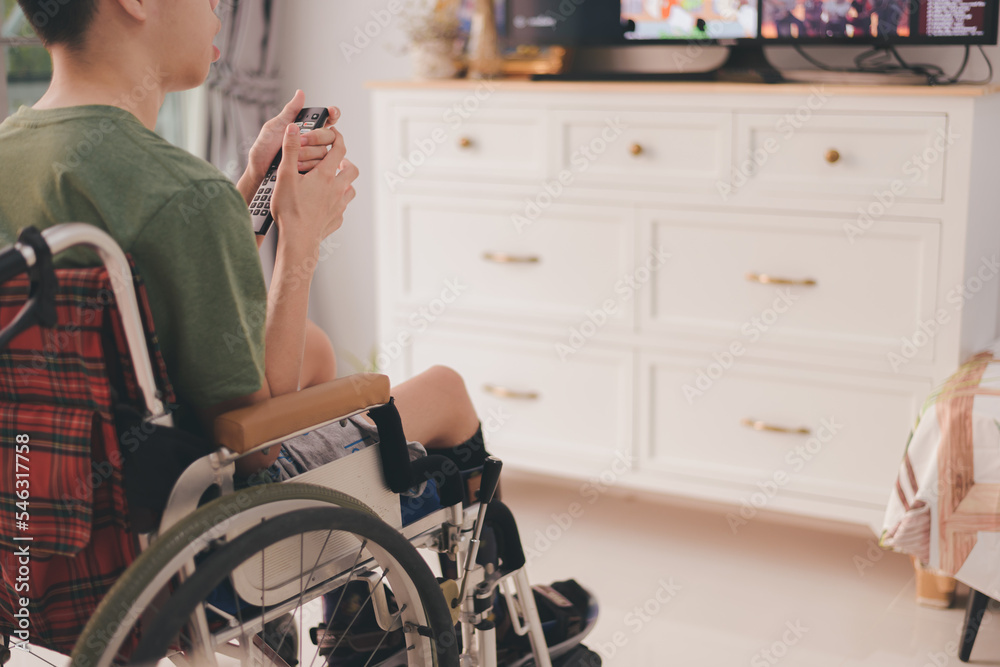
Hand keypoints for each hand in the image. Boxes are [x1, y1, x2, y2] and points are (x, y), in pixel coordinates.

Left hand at [237, 90, 341, 203]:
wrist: (260, 173)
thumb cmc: (264, 149)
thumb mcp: (275, 127)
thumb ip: (290, 111)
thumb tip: (300, 93)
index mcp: (306, 128)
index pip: (327, 118)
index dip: (333, 114)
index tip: (330, 111)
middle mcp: (314, 141)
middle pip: (329, 135)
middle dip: (315, 137)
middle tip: (299, 141)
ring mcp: (315, 156)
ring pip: (325, 152)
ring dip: (307, 153)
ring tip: (292, 156)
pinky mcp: (314, 171)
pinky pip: (322, 166)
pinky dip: (308, 164)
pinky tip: (297, 165)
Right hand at [270, 122, 358, 250]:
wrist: (298, 240)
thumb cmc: (290, 209)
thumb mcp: (285, 175)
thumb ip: (290, 150)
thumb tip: (293, 128)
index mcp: (325, 175)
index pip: (339, 149)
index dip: (338, 138)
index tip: (334, 134)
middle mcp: (337, 189)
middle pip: (352, 170)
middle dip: (346, 161)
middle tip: (337, 160)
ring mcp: (339, 206)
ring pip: (351, 190)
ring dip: (345, 183)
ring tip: (334, 181)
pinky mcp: (336, 220)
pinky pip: (343, 208)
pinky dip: (338, 202)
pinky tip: (328, 204)